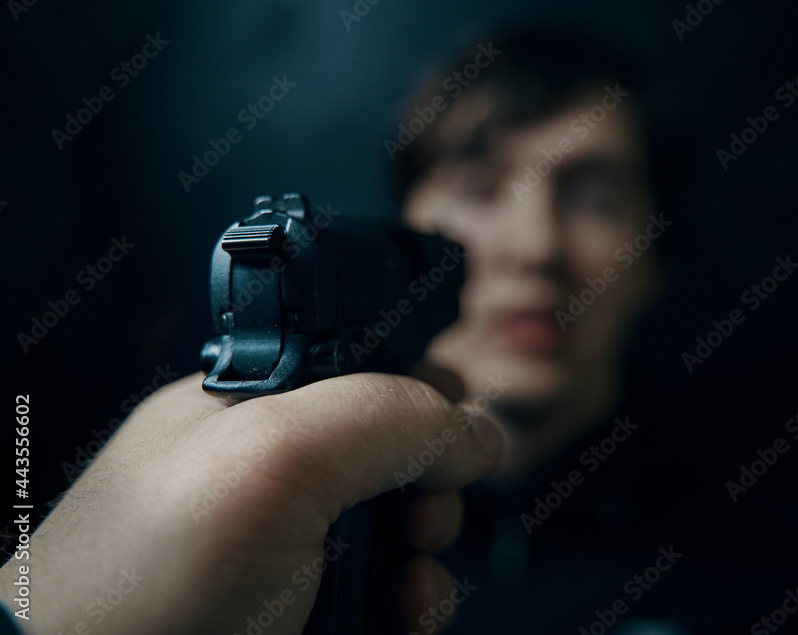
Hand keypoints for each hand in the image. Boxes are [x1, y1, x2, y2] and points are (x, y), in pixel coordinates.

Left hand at [0, 372, 502, 633]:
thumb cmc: (144, 583)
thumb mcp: (274, 457)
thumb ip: (389, 416)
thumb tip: (475, 431)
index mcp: (251, 406)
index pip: (363, 365)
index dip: (416, 390)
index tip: (443, 424)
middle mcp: (274, 474)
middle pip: (399, 452)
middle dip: (430, 481)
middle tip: (414, 515)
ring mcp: (292, 550)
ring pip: (405, 530)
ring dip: (429, 552)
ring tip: (406, 582)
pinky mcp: (310, 614)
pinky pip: (393, 595)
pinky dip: (414, 605)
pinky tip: (401, 615)